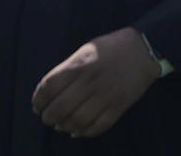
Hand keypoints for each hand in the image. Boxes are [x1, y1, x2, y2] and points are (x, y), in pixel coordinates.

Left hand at [29, 28, 160, 137]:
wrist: (144, 49)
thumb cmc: (110, 48)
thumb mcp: (85, 50)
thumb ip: (67, 70)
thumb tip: (48, 93)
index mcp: (79, 65)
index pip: (49, 87)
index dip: (38, 100)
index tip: (37, 106)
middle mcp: (90, 81)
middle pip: (60, 108)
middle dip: (48, 117)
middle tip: (47, 118)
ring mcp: (105, 95)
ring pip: (77, 121)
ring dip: (64, 126)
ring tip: (61, 125)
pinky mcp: (118, 106)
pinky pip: (97, 127)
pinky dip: (83, 133)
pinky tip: (77, 130)